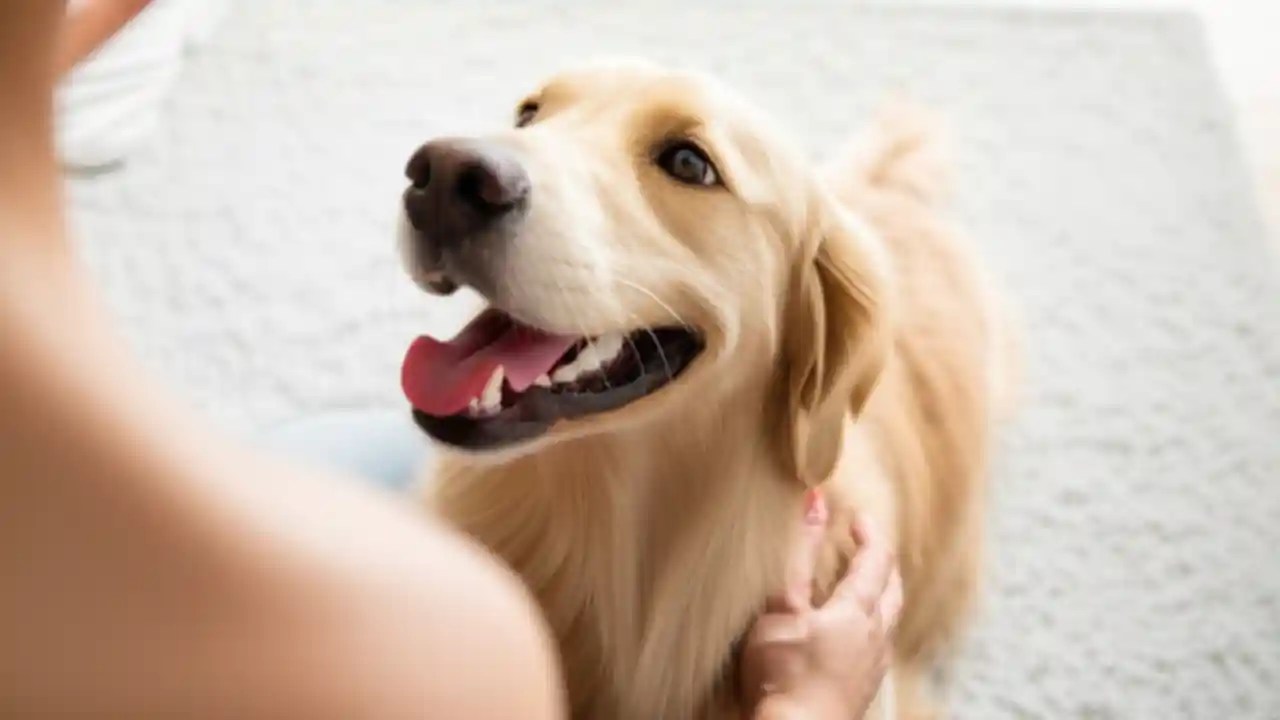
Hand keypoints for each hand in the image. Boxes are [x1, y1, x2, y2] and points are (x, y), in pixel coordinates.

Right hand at [739, 491, 902, 719]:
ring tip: (857, 585)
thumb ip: (799, 553)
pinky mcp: (861, 689)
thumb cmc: (783, 673)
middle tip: (863, 544)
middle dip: (881, 562)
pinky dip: (868, 625)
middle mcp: (874, 637)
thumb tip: (816, 502)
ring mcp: (871, 667)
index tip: (856, 515)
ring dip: (878, 594)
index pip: (876, 559)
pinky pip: (876, 646)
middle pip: (891, 590)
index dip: (869, 533)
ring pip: (887, 620)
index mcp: (858, 611)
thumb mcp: (783, 605)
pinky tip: (849, 634)